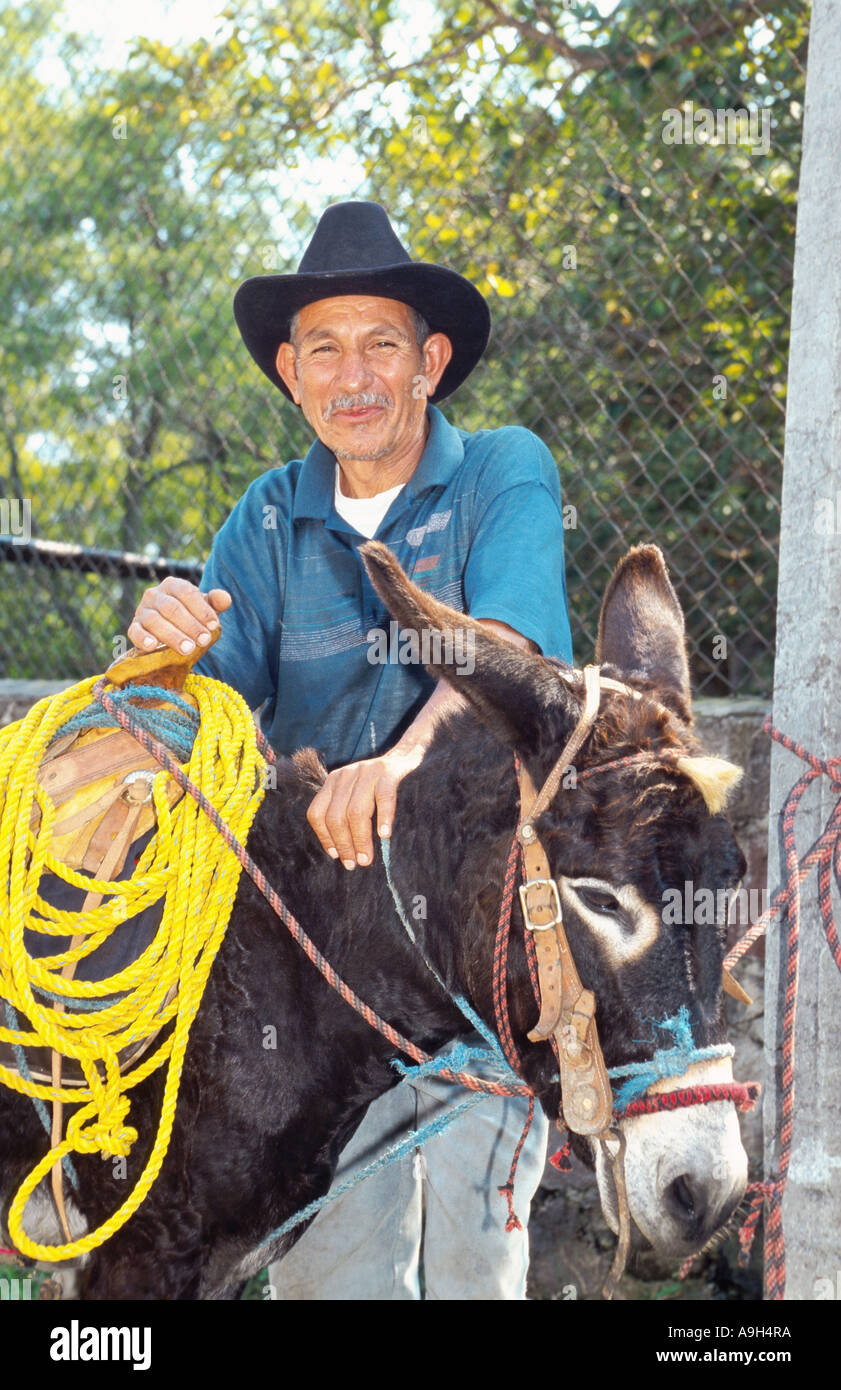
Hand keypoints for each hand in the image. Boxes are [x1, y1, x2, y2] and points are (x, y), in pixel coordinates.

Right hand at [127, 578, 231, 655]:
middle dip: (190, 625)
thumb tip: (225, 599)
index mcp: (172, 585)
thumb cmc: (191, 615)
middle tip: (204, 640)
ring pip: (155, 621)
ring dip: (173, 636)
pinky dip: (142, 638)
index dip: (201, 609)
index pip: (186, 593)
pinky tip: (152, 646)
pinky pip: (135, 632)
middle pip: (172, 608)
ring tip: (188, 649)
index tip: (214, 625)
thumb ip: (215, 602)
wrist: (172, 630)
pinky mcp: (134, 627)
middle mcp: (154, 595)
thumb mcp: (204, 608)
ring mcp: (142, 611)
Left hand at [306, 744, 425, 868]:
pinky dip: (384, 818)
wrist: (406, 756)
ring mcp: (366, 772)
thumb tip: (341, 853)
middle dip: (343, 844)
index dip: (324, 837)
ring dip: (360, 839)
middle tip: (354, 863)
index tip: (336, 855)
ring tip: (366, 858)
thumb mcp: (355, 794)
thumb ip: (345, 813)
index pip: (317, 813)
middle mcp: (345, 775)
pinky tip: (385, 835)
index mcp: (333, 782)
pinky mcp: (388, 772)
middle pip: (335, 816)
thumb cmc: (380, 785)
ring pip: (356, 811)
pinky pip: (384, 798)